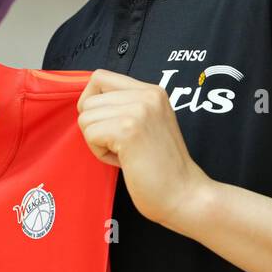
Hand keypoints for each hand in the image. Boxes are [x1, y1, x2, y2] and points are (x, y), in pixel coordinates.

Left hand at [75, 68, 212, 231]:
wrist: (185, 195)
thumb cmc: (163, 169)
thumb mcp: (149, 124)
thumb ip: (125, 108)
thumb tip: (87, 104)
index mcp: (152, 91)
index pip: (100, 77)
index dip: (92, 101)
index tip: (105, 125)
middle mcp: (147, 94)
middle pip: (89, 100)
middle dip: (96, 127)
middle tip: (121, 146)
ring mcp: (139, 110)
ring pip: (86, 118)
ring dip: (97, 141)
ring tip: (125, 154)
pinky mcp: (129, 129)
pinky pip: (90, 134)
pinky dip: (100, 153)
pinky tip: (123, 161)